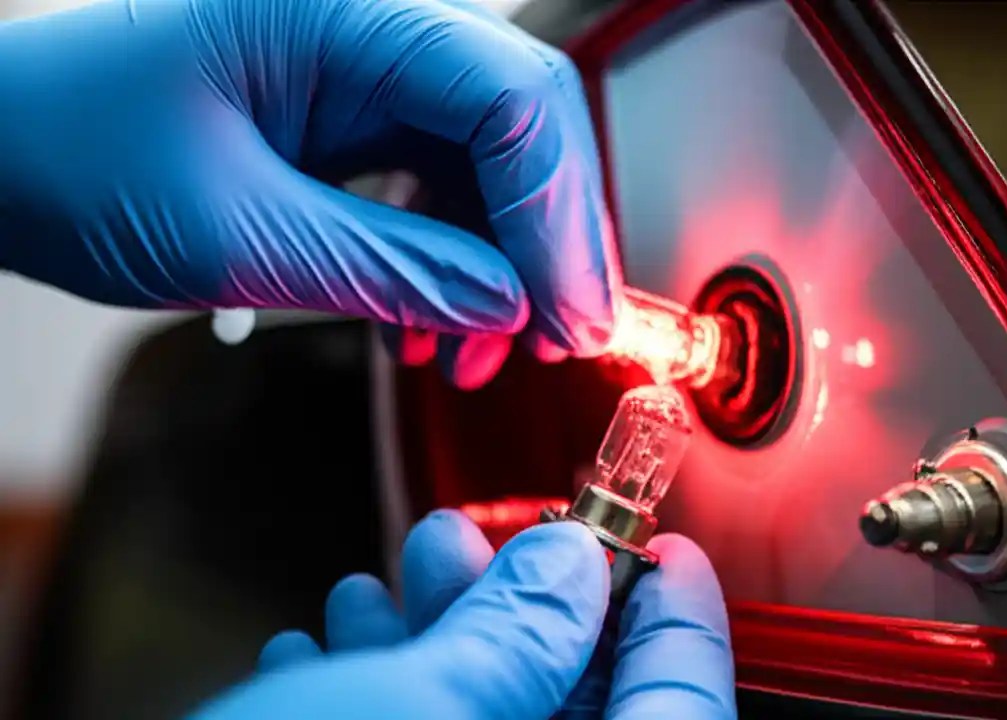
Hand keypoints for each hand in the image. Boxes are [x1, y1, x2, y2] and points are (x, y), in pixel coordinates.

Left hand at [0, 0, 615, 385]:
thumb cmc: (63, 152)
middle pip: (523, 121)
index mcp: (342, 11)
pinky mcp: (354, 111)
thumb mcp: (234, 235)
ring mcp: (366, 65)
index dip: (555, 216)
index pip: (509, 97)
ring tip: (479, 352)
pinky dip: (456, 259)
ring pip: (495, 158)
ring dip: (506, 262)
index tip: (569, 319)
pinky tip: (435, 323)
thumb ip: (392, 272)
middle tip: (556, 340)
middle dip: (548, 240)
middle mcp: (370, 24)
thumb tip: (512, 308)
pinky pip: (443, 180)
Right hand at [189, 511, 735, 718]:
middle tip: (487, 537)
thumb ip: (521, 635)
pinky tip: (333, 646)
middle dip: (527, 609)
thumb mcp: (424, 709)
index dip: (679, 621)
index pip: (682, 707)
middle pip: (575, 707)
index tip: (664, 548)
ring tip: (389, 578)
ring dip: (439, 639)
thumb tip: (574, 566)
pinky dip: (386, 690)